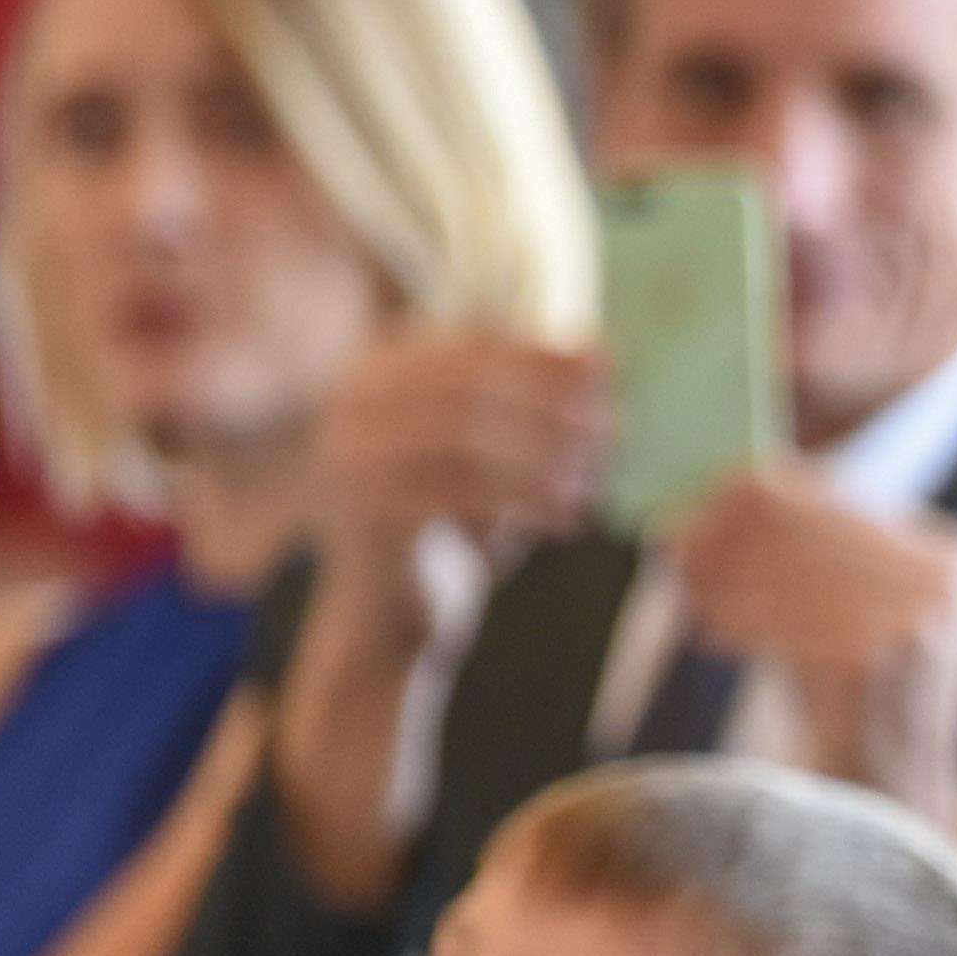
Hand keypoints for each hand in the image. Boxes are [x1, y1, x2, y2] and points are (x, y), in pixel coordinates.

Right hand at [310, 333, 611, 651]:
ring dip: (542, 459)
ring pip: (466, 438)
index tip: (605, 377)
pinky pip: (457, 493)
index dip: (544, 357)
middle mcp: (350, 404)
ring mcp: (347, 456)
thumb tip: (602, 350)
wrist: (395, 611)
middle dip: (549, 408)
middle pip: (471, 386)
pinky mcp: (362, 510)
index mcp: (379, 371)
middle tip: (609, 434)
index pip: (472, 344)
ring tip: (589, 486)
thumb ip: (538, 401)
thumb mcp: (502, 453)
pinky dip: (523, 502)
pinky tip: (566, 520)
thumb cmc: (457, 521)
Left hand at [665, 469, 956, 816]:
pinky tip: (708, 634)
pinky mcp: (890, 657)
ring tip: (684, 590)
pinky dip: (745, 626)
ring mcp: (930, 618)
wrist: (891, 808)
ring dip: (730, 581)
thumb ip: (812, 553)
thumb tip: (730, 486)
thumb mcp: (851, 613)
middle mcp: (955, 579)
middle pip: (816, 531)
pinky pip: (795, 623)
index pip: (844, 501)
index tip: (698, 511)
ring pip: (798, 576)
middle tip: (672, 549)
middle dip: (735, 539)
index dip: (762, 501)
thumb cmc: (857, 707)